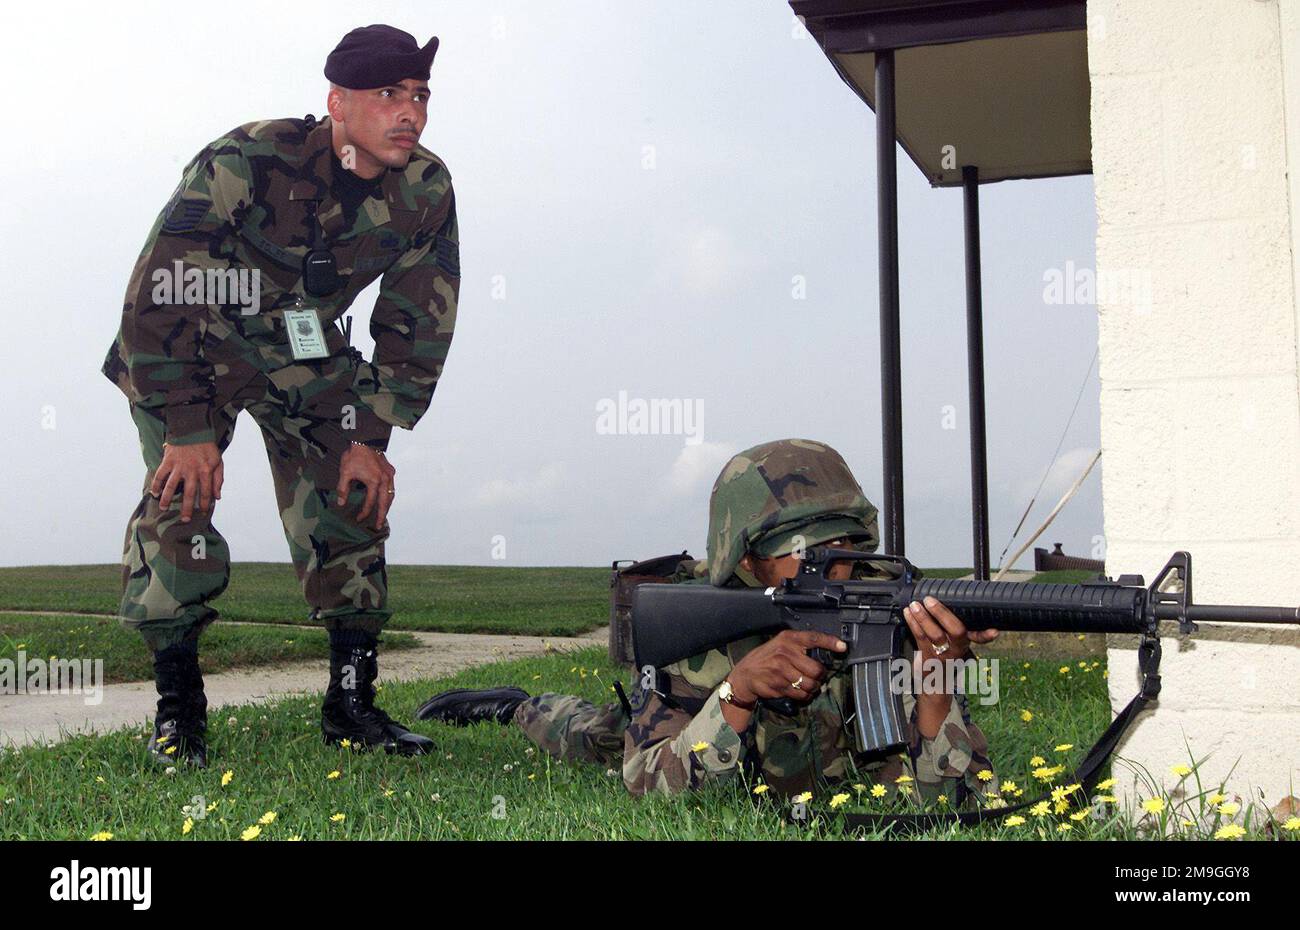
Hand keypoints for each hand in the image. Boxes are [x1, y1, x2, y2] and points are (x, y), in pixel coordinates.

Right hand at [150, 442, 222, 523]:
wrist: (193, 429)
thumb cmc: (207, 447)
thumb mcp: (218, 462)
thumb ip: (219, 479)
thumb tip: (218, 497)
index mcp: (206, 471)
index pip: (206, 492)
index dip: (204, 503)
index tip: (202, 512)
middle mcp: (192, 471)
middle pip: (189, 493)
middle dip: (187, 508)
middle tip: (185, 519)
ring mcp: (179, 466)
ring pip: (171, 486)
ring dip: (166, 498)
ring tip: (163, 508)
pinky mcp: (168, 461)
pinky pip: (160, 474)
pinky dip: (156, 484)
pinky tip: (153, 493)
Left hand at [336, 443, 395, 529]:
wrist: (364, 439)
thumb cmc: (354, 455)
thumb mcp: (345, 472)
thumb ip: (343, 489)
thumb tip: (341, 504)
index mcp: (374, 481)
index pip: (370, 502)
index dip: (364, 512)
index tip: (359, 519)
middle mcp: (385, 480)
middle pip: (385, 502)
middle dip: (382, 515)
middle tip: (378, 525)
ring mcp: (390, 475)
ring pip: (391, 495)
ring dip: (387, 506)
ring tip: (383, 514)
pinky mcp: (391, 470)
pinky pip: (392, 486)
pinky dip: (389, 495)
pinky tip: (386, 498)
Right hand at [728, 629, 845, 704]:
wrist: (745, 674)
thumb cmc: (767, 659)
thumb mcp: (780, 645)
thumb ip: (799, 646)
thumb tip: (825, 653)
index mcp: (788, 639)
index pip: (813, 638)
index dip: (830, 642)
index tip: (842, 647)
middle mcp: (785, 652)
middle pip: (817, 668)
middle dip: (820, 676)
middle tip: (817, 676)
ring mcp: (781, 669)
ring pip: (810, 684)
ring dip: (813, 688)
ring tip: (808, 685)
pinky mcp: (778, 684)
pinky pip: (801, 694)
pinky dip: (804, 696)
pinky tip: (799, 692)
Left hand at [902, 596, 998, 661]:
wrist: (935, 681)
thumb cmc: (945, 654)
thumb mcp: (956, 642)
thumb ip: (956, 626)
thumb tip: (949, 597)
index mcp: (966, 643)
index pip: (980, 637)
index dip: (987, 635)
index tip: (995, 631)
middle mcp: (957, 649)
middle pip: (955, 631)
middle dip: (942, 613)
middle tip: (930, 600)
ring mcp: (943, 655)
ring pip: (934, 635)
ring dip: (922, 616)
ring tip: (915, 604)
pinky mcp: (927, 658)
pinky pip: (920, 638)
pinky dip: (913, 623)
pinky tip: (908, 613)